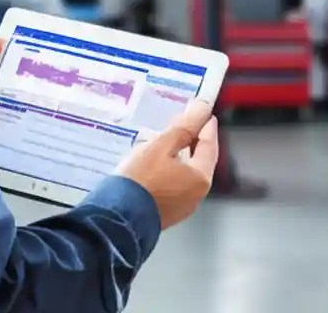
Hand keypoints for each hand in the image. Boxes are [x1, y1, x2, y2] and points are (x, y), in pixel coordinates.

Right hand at [115, 99, 218, 230]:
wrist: (118, 218)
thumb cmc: (140, 180)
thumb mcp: (161, 146)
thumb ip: (184, 127)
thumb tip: (202, 109)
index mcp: (200, 178)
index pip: (209, 145)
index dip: (205, 126)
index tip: (203, 113)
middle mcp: (196, 194)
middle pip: (199, 160)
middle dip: (193, 140)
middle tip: (186, 123)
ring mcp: (182, 206)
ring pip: (185, 173)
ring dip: (179, 155)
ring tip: (167, 140)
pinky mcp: (166, 212)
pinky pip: (174, 185)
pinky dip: (170, 170)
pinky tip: (156, 162)